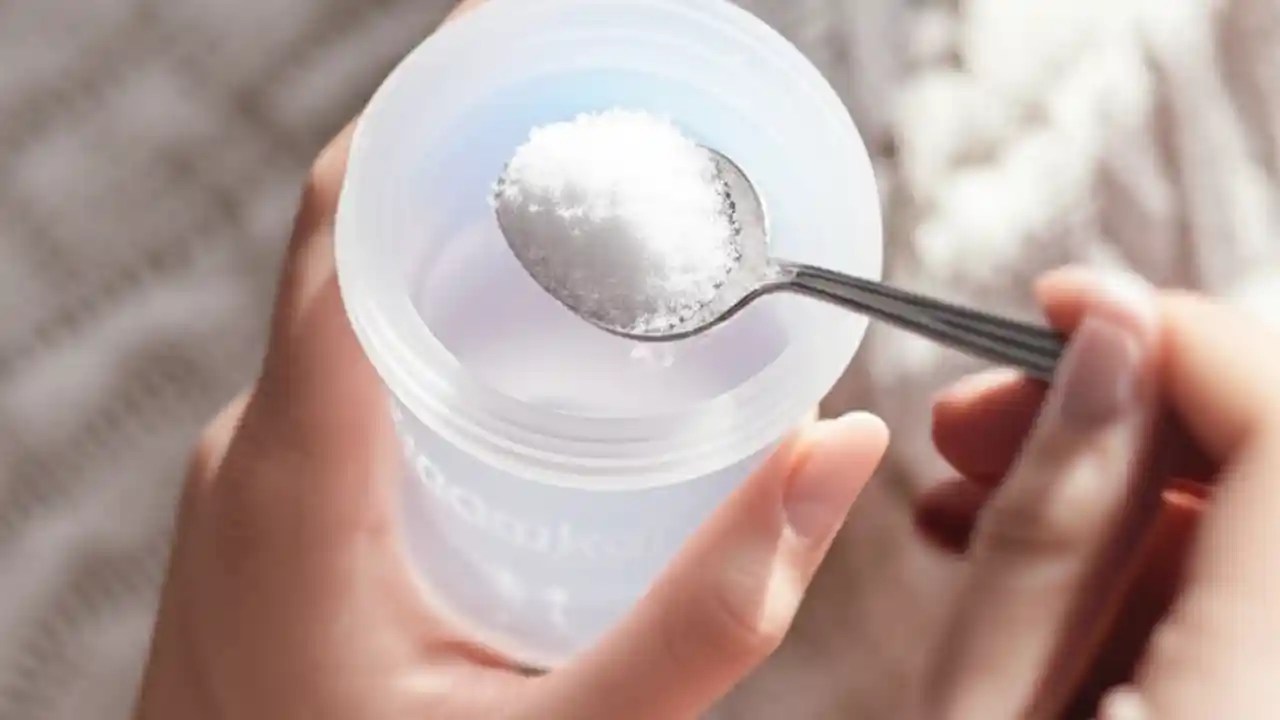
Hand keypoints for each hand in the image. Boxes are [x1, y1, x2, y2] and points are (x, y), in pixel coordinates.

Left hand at [132, 5, 888, 717]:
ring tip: (583, 217)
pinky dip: (426, 313)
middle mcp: (254, 444)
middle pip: (355, 237)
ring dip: (453, 240)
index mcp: (300, 469)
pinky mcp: (263, 506)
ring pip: (345, 300)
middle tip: (609, 136)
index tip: (531, 48)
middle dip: (476, 161)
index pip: (349, 213)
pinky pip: (337, 361)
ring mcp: (248, 473)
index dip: (434, 107)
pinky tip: (509, 341)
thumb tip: (838, 451)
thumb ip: (711, 615)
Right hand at [914, 267, 1279, 718]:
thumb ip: (1051, 527)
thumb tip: (1108, 340)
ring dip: (1113, 493)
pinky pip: (1239, 599)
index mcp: (1251, 701)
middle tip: (984, 422)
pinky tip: (1024, 581)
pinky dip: (1136, 566)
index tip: (1060, 309)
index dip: (1175, 333)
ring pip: (1251, 526)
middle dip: (1127, 411)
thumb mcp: (976, 713)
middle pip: (1274, 460)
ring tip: (965, 511)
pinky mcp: (1259, 703)